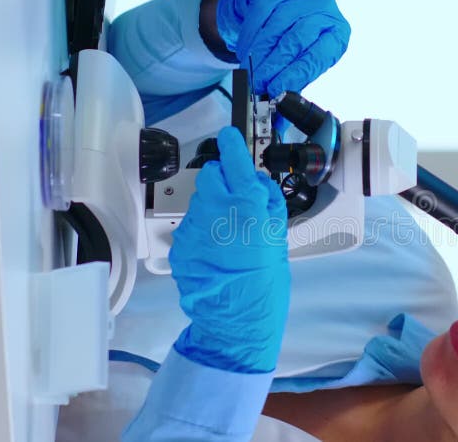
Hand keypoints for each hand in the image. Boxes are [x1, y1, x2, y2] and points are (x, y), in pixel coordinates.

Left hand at [169, 126, 289, 372]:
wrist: (236, 319)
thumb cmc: (266, 281)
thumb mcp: (278, 237)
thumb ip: (266, 203)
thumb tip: (255, 183)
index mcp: (245, 205)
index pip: (233, 160)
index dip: (231, 145)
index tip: (230, 137)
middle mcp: (214, 209)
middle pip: (211, 176)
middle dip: (223, 182)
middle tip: (237, 202)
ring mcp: (192, 226)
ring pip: (200, 202)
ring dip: (213, 208)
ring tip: (228, 236)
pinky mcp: (179, 243)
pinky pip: (191, 226)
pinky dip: (202, 232)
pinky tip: (215, 252)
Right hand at [216, 0, 350, 95]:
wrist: (288, 3)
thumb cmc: (301, 38)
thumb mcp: (305, 61)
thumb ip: (294, 85)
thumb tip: (279, 119)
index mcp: (336, 33)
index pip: (317, 56)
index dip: (296, 75)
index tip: (279, 91)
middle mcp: (322, 10)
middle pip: (295, 42)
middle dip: (275, 68)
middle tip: (261, 87)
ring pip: (274, 30)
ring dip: (260, 57)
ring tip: (253, 75)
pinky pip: (259, 17)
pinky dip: (250, 39)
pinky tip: (247, 53)